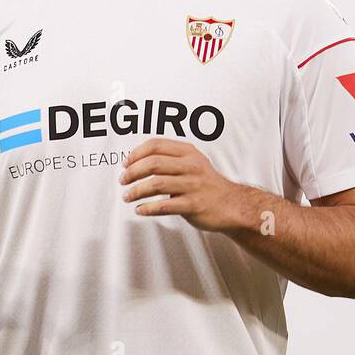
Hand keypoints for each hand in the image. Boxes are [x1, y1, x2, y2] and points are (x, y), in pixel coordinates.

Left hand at [118, 137, 244, 231]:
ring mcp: (193, 185)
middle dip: (133, 172)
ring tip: (127, 196)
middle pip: (153, 163)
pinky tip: (140, 209)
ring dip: (136, 191)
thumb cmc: (206, 183)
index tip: (125, 163)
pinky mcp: (194, 205)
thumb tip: (136, 160)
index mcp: (188, 152)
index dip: (136, 153)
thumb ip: (169, 158)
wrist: (231, 204)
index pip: (156, 145)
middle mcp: (191, 166)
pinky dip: (148, 208)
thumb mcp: (192, 162)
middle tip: (123, 180)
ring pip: (156, 184)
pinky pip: (165, 206)